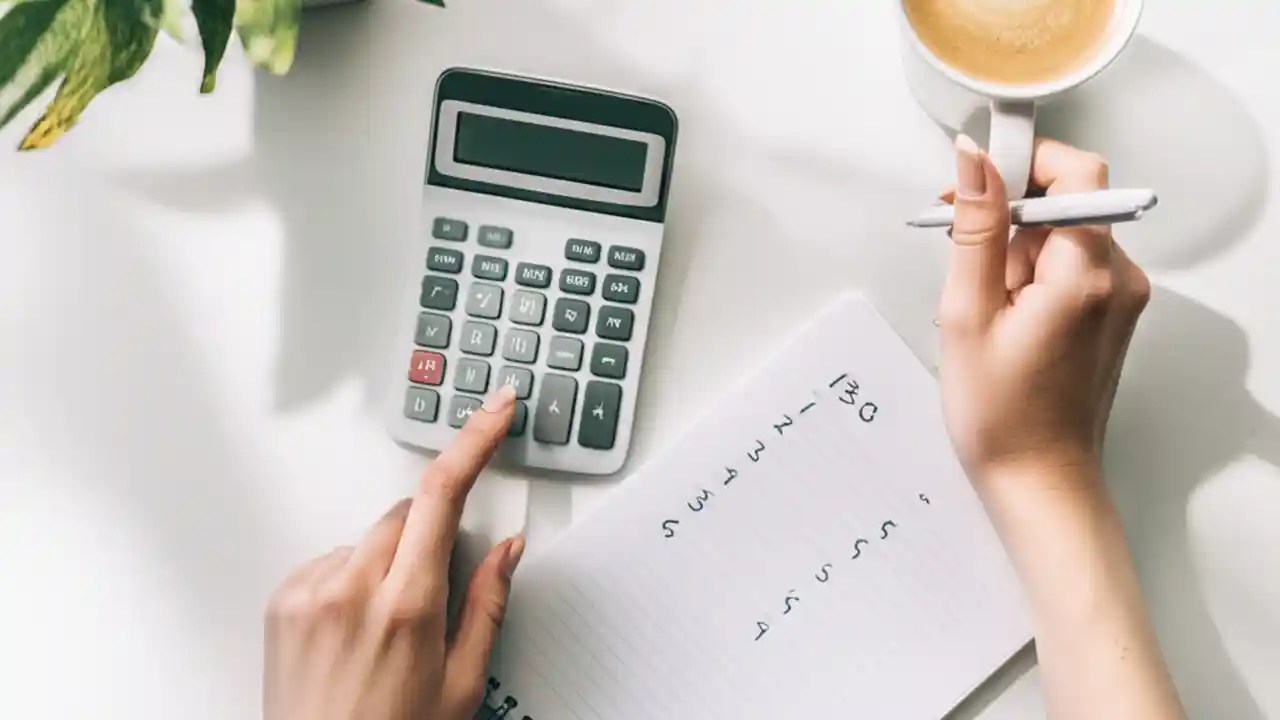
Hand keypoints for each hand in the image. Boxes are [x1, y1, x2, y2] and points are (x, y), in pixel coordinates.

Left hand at [264, 386, 521, 719]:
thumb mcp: (462, 683)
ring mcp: (309, 592)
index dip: (474, 442)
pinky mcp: (281, 600)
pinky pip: (329, 560)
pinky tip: (352, 628)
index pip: (443, 495)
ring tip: (382, 628)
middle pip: (403, 513)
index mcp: (408, 607)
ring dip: (384, 561)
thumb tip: (507, 549)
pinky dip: (347, 579)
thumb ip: (487, 605)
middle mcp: (352, 589)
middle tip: (429, 594)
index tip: (494, 410)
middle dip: (426, 534)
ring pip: (366, 537)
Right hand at [938, 136, 1150, 484]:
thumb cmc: (1001, 416)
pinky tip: (1007, 322)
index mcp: (1085, 275)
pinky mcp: (1110, 314)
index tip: (978, 182)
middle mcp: (1118, 279)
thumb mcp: (967, 314)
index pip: (1074, 170)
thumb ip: (976, 228)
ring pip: (1062, 236)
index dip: (1022, 163)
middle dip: (1009, 223)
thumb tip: (975, 161)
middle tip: (969, 272)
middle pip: (1064, 203)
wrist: (1038, 482)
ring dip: (1017, 257)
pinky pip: (1070, 266)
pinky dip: (1032, 279)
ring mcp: (1119, 298)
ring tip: (989, 312)